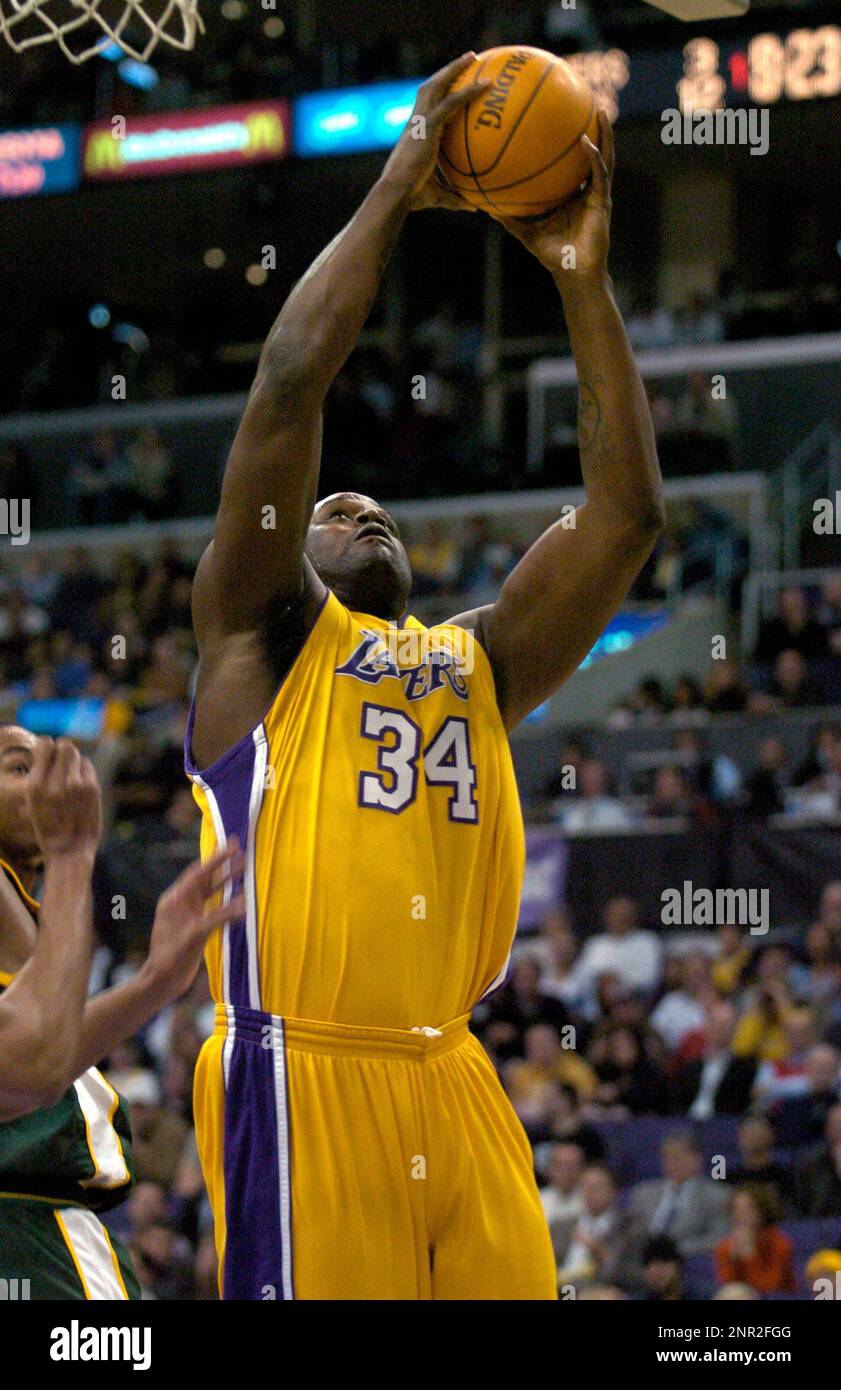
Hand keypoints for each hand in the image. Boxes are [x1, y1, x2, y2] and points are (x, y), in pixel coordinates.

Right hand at [27, 737, 101, 858]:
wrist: (70, 850)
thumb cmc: (49, 827)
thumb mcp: (32, 803)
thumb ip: (39, 776)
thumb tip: (48, 748)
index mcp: (35, 785)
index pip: (45, 744)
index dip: (47, 745)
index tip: (48, 751)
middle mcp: (55, 781)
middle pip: (65, 745)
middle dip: (63, 749)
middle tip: (61, 759)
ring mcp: (76, 783)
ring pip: (77, 754)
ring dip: (73, 760)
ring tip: (69, 775)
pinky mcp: (92, 787)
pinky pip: (87, 765)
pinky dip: (83, 770)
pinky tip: (79, 783)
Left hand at [144, 842, 245, 1002]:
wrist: (163, 980)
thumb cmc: (174, 957)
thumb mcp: (197, 934)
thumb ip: (221, 916)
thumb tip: (245, 902)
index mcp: (176, 899)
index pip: (199, 872)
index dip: (216, 858)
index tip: (231, 843)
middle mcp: (181, 903)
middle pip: (205, 879)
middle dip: (223, 865)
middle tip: (241, 849)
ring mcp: (188, 914)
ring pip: (210, 892)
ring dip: (226, 881)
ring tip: (244, 868)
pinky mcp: (195, 926)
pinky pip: (213, 907)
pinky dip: (226, 900)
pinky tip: (238, 898)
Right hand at [379, 53, 490, 211]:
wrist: (397, 193)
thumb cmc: (412, 197)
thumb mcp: (438, 196)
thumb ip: (456, 198)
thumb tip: (475, 207)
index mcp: (416, 134)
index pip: (428, 107)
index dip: (440, 94)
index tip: (453, 85)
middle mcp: (416, 122)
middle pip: (430, 87)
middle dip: (447, 72)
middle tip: (467, 60)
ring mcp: (420, 121)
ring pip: (437, 85)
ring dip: (454, 69)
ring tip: (472, 57)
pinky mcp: (427, 125)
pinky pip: (451, 102)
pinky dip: (467, 91)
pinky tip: (485, 85)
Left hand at [490, 108, 613, 278]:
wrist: (573, 273)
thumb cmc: (552, 256)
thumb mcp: (525, 232)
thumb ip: (508, 218)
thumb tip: (484, 206)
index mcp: (572, 194)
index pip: (571, 163)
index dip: (569, 143)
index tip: (559, 120)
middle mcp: (586, 189)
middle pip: (592, 152)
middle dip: (592, 128)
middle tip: (585, 101)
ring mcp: (597, 193)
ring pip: (604, 156)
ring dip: (604, 133)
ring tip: (599, 110)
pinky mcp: (603, 201)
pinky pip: (599, 173)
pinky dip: (594, 157)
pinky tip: (586, 141)